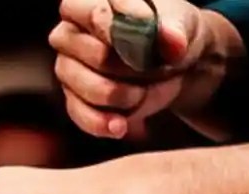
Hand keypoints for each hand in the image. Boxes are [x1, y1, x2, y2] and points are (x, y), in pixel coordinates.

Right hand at [49, 0, 209, 138]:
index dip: (121, 32)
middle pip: (96, 55)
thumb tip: (172, 43)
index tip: (147, 43)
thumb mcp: (181, 22)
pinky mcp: (72, 99)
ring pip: (88, 88)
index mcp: (88, 4)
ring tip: (145, 91)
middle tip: (156, 67)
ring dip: (125, 95)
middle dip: (133, 68)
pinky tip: (121, 126)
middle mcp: (69, 34)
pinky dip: (104, 123)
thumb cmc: (170, 32)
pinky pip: (81, 115)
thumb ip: (174, 27)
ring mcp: (67, 68)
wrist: (172, 64)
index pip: (94, 14)